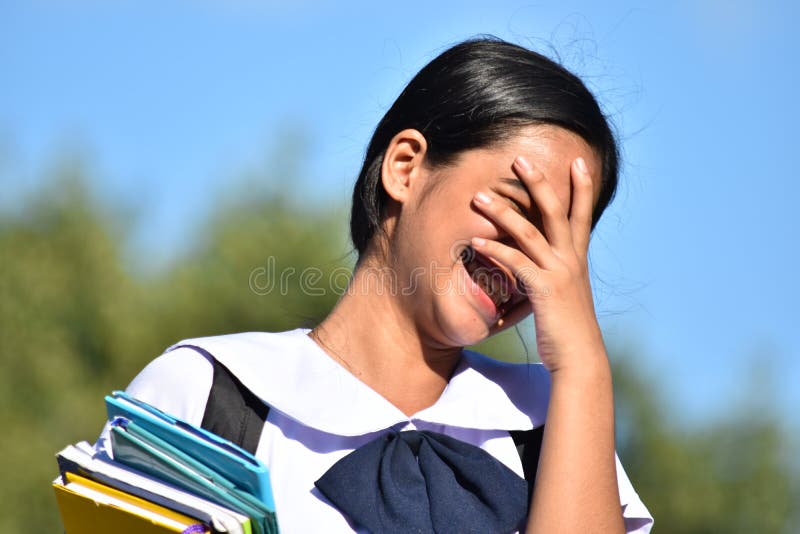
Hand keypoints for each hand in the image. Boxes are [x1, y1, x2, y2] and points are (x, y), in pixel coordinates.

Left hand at [470, 155, 605, 372]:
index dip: (582, 187)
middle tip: (518, 159)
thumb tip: (539, 266)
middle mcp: (572, 260)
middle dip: (538, 183)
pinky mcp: (545, 290)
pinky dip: (495, 250)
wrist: (579, 360)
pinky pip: (516, 264)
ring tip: (479, 197)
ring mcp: (560, 273)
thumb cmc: (567, 329)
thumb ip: (553, 274)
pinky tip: (475, 242)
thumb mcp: (563, 295)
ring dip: (502, 212)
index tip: (578, 160)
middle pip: (557, 211)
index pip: (581, 214)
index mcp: (577, 259)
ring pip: (530, 233)